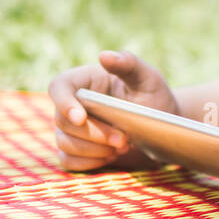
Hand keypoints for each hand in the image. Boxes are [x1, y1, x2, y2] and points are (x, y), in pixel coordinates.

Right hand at [48, 50, 180, 170]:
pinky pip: (68, 161)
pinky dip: (90, 162)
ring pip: (64, 143)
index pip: (58, 87)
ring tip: (123, 146)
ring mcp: (71, 129)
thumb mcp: (147, 78)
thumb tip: (104, 56)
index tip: (80, 118)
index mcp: (85, 81)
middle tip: (124, 139)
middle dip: (94, 134)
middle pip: (62, 121)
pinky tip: (111, 156)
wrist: (160, 127)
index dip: (63, 102)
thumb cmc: (152, 97)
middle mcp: (72, 104)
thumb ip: (128, 64)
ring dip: (94, 150)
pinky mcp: (75, 151)